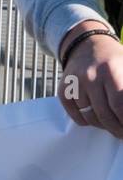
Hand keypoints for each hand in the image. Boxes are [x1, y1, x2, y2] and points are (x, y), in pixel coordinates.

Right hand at [58, 21, 122, 137]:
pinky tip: (94, 118)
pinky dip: (86, 121)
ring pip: (89, 116)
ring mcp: (74, 84)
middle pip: (104, 114)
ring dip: (102, 125)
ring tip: (110, 125)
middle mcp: (90, 77)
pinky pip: (75, 114)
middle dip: (116, 128)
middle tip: (121, 133)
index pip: (119, 105)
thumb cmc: (113, 60)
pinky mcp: (63, 90)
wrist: (87, 45)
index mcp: (110, 71)